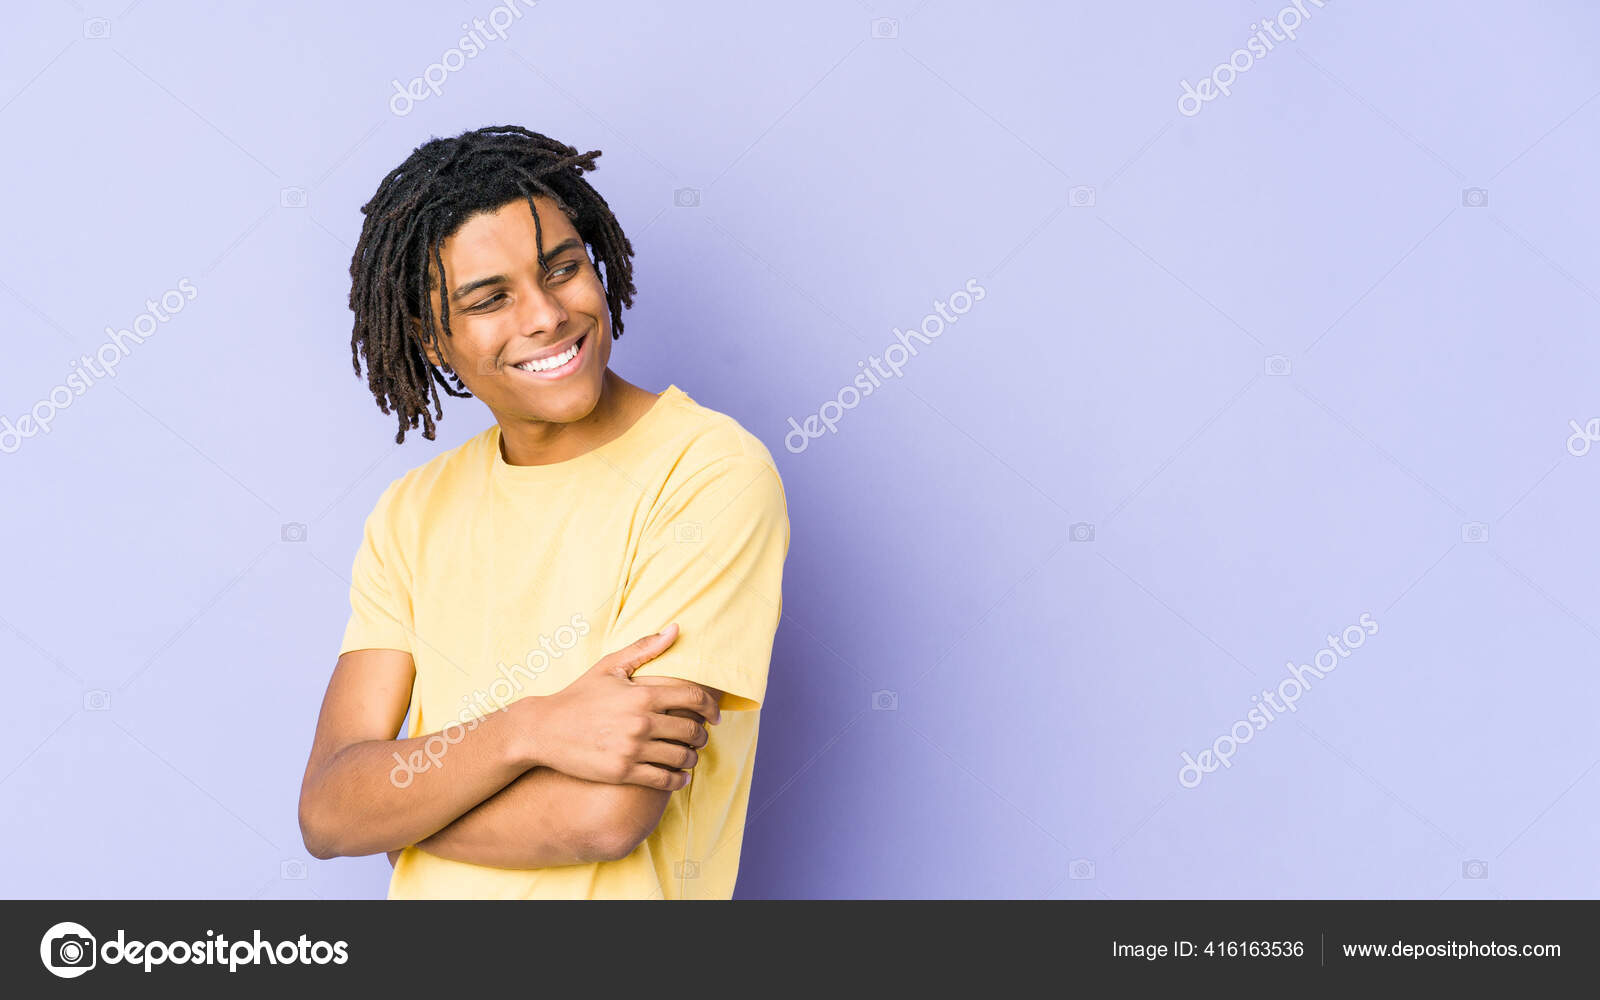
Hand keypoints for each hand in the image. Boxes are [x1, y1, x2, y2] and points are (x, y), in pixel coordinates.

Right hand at [524, 623, 718, 788]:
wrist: (543, 729)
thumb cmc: (579, 695)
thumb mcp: (610, 666)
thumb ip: (645, 648)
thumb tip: (675, 629)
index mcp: (642, 694)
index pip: (693, 699)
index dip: (711, 707)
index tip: (715, 716)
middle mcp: (641, 722)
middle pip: (691, 730)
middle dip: (702, 735)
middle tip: (701, 737)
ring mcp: (632, 749)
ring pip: (681, 757)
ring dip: (692, 758)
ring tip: (690, 756)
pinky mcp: (623, 772)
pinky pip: (663, 780)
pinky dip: (678, 779)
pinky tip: (680, 776)